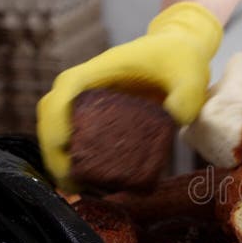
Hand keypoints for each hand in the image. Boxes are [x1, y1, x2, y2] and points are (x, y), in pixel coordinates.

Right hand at [36, 2, 222, 186]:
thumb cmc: (180, 60)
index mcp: (101, 69)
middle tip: (71, 182)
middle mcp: (86, 85)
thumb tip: (174, 120)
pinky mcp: (96, 117)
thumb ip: (185, 96)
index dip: (59, 116)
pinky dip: (76, 161)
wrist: (178, 53)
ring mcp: (88, 102)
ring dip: (61, 160)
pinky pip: (76, 139)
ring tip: (78, 189)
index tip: (63, 146)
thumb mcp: (190, 75)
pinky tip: (90, 185)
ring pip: (58, 130)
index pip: (67, 89)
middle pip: (51, 114)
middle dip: (53, 149)